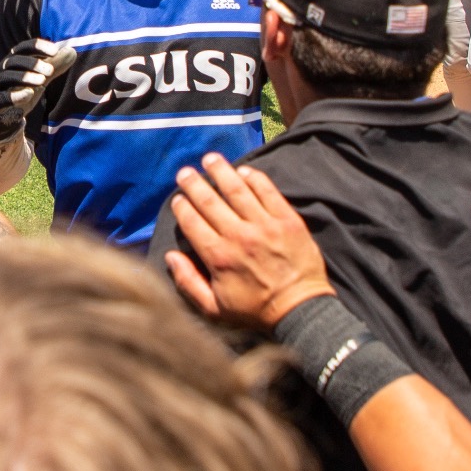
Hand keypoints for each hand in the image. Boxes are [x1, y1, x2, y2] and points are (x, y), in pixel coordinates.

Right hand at [0, 37, 73, 142]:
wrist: (2, 117)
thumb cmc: (21, 91)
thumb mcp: (39, 78)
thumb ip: (54, 66)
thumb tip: (72, 51)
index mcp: (12, 61)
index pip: (23, 48)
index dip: (38, 47)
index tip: (55, 50)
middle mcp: (2, 71)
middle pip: (13, 61)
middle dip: (32, 63)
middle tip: (51, 70)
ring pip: (6, 77)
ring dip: (24, 77)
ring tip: (43, 81)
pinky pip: (1, 98)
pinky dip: (15, 96)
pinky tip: (30, 94)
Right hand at [163, 153, 332, 328]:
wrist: (299, 309)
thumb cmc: (255, 311)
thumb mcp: (214, 309)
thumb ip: (188, 282)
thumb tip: (171, 257)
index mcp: (218, 256)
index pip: (192, 222)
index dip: (182, 207)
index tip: (178, 199)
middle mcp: (239, 236)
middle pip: (210, 201)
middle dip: (194, 183)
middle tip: (185, 172)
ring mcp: (264, 225)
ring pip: (237, 190)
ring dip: (221, 171)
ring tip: (210, 159)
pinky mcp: (287, 220)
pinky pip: (268, 191)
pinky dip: (254, 178)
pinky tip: (243, 170)